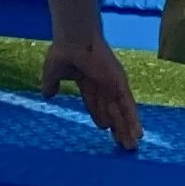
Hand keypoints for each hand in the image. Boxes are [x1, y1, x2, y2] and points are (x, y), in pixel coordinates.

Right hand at [42, 32, 143, 150]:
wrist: (73, 39)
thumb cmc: (63, 51)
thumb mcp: (52, 73)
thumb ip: (51, 85)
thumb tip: (47, 95)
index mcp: (88, 80)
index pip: (96, 104)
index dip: (101, 117)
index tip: (105, 129)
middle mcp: (104, 84)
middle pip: (112, 112)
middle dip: (117, 128)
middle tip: (124, 145)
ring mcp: (113, 84)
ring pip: (122, 112)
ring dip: (127, 129)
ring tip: (132, 146)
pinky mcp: (119, 83)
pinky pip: (128, 105)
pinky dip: (133, 119)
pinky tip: (137, 133)